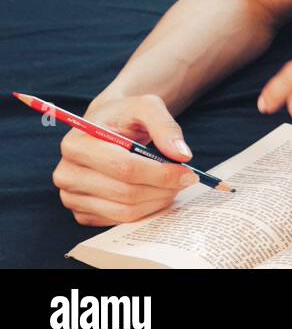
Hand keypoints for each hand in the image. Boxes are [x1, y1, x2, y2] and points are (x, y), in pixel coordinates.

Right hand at [52, 94, 198, 226]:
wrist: (107, 128)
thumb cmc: (125, 116)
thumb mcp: (146, 107)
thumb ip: (165, 126)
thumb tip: (182, 155)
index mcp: (77, 143)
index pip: (124, 167)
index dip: (160, 173)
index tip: (188, 172)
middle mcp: (67, 172)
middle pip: (126, 192)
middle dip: (163, 188)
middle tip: (186, 180)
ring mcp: (71, 196)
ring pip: (124, 210)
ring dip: (157, 200)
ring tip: (173, 185)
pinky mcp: (81, 213)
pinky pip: (119, 221)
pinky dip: (144, 210)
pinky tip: (155, 193)